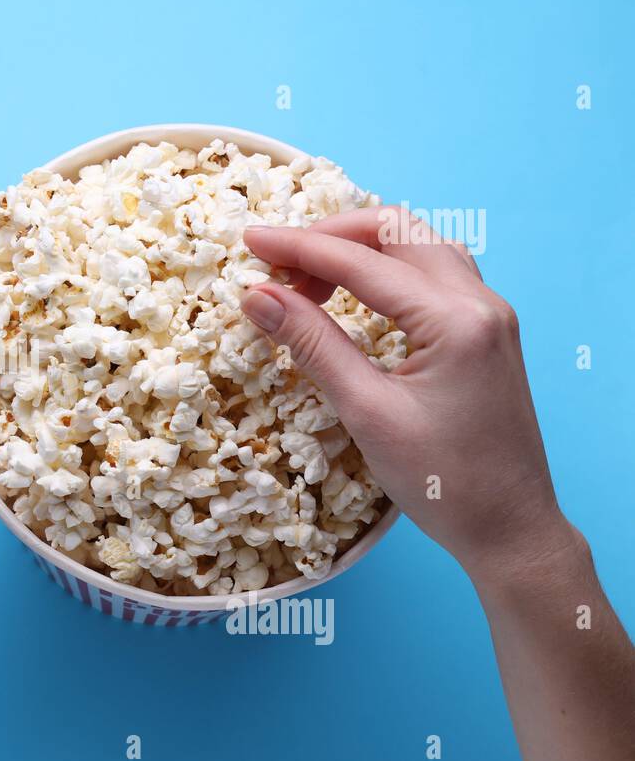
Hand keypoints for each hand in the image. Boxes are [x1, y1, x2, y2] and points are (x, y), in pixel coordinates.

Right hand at [240, 208, 580, 586]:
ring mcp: (489, 315)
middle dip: (330, 237)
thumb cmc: (441, 483)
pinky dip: (387, 270)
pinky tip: (355, 296)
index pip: (361, 261)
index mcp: (455, 319)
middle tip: (276, 265)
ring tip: (308, 280)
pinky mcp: (486, 333)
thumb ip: (312, 344)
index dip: (299, 246)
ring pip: (418, 246)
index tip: (249, 240)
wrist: (510, 529)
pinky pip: (434, 273)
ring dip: (360, 249)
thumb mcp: (366, 412)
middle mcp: (480, 302)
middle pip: (396, 232)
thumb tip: (257, 296)